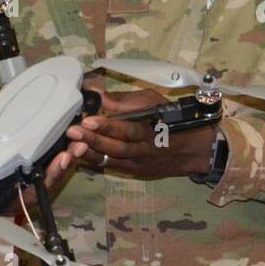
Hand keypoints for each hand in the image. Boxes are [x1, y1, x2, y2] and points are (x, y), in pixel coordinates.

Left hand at [44, 82, 215, 184]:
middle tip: (72, 132)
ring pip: (112, 160)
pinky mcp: (134, 171)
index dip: (108, 126)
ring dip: (90, 152)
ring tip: (70, 144)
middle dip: (93, 140)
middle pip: (116, 147)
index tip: (88, 120)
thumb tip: (98, 94)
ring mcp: (139, 163)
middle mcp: (145, 151)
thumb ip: (125, 100)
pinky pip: (111, 166)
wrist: (193, 149)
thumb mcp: (153, 102)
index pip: (128, 130)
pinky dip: (94, 161)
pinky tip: (78, 154)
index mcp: (152, 131)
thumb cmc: (171, 119)